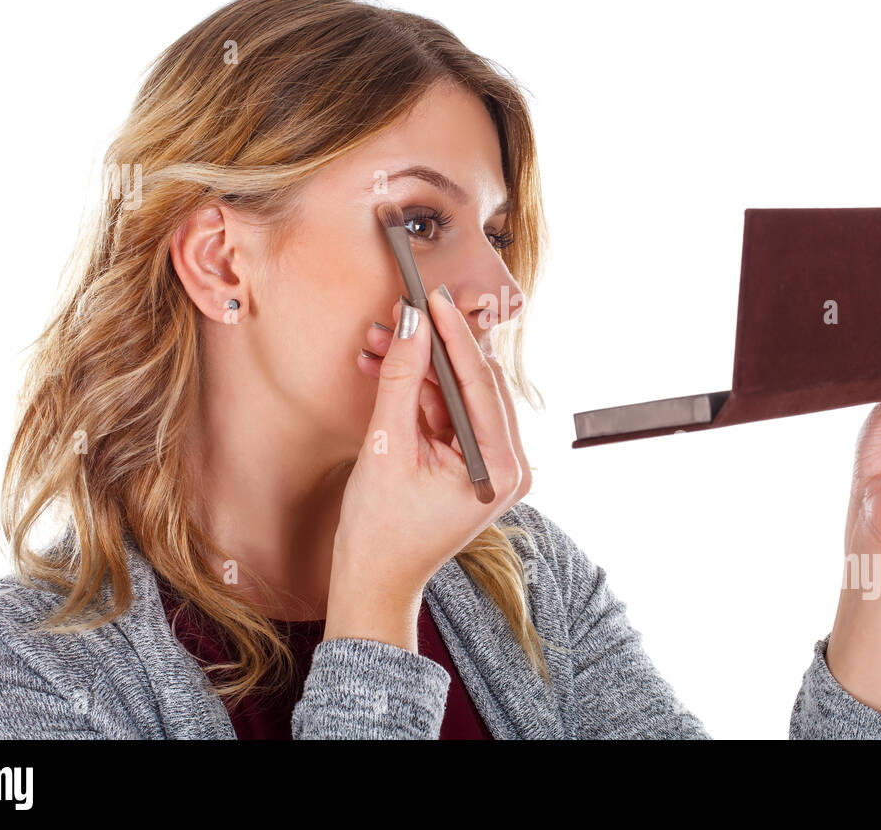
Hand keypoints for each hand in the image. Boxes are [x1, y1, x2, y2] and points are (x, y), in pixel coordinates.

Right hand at [334, 288, 527, 608]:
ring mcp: (492, 465)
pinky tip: (386, 369)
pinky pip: (447, 415)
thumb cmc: (380, 531)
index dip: (453, 335)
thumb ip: (401, 379)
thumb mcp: (387, 446)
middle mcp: (508, 465)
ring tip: (378, 343)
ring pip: (457, 396)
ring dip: (419, 369)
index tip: (432, 298)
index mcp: (501, 467)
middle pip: (474, 385)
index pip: (481, 382)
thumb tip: (410, 324)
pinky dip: (418, 394)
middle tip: (397, 317)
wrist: (372, 581)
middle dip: (431, 349)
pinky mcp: (471, 465)